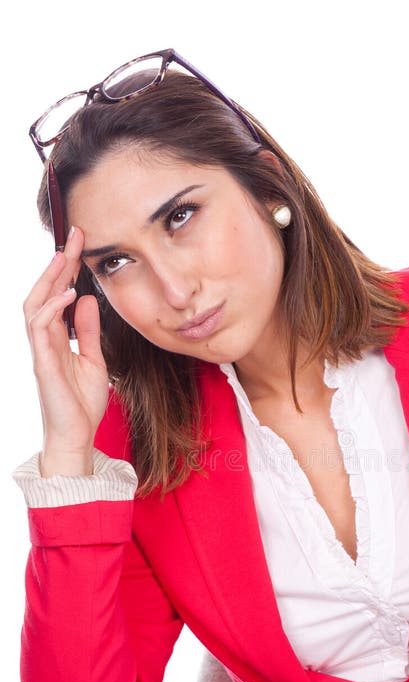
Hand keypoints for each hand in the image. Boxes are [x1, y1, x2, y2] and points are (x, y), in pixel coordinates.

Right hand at [23, 227, 108, 475]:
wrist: (77, 436)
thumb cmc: (82, 402)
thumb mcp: (93, 358)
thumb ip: (88, 330)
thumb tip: (90, 300)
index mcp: (54, 337)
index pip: (56, 295)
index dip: (65, 269)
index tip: (79, 243)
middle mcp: (43, 340)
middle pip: (42, 293)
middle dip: (56, 263)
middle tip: (73, 237)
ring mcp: (40, 351)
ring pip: (34, 305)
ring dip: (50, 279)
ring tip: (66, 257)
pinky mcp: (43, 364)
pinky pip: (40, 328)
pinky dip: (54, 308)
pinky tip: (70, 295)